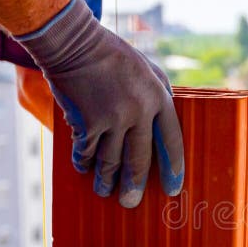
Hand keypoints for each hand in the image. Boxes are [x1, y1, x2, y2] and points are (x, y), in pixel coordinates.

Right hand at [16, 0, 183, 207]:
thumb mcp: (148, 69)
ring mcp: (112, 118)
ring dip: (106, 180)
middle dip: (134, 185)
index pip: (172, 142)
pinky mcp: (87, 122)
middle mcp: (138, 112)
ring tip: (105, 193)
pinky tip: (84, 170)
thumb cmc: (114, 55)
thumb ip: (160, 94)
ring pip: (111, 160)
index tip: (172, 189)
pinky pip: (86, 151)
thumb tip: (164, 124)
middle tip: (130, 204)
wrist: (74, 43)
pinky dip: (84, 163)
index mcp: (158, 98)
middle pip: (139, 159)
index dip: (173, 168)